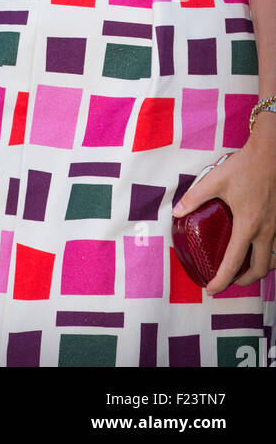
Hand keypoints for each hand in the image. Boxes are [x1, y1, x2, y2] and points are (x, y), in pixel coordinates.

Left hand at [172, 117, 275, 294]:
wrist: (271, 154)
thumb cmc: (245, 166)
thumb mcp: (215, 180)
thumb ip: (195, 197)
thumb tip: (177, 211)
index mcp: (248, 225)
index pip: (234, 263)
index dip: (221, 280)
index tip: (211, 289)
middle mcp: (266, 231)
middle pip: (259, 270)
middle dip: (243, 281)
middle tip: (227, 281)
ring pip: (272, 261)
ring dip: (258, 270)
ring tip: (243, 269)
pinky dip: (268, 256)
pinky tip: (257, 250)